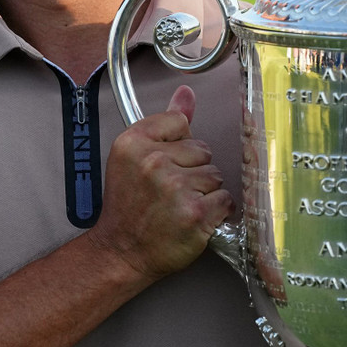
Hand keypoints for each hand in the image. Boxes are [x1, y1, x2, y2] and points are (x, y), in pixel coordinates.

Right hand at [89, 85, 232, 279]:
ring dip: (204, 192)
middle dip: (192, 170)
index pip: (181, 123)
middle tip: (168, 192)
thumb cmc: (129, 207)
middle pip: (203, 150)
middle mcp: (153, 161)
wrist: (121, 252)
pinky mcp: (196, 213)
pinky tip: (193, 218)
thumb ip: (164, 124)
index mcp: (134, 142)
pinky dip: (215, 212)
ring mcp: (176, 188)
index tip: (163, 165)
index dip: (177, 146)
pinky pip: (225, 200)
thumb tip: (186, 93)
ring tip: (178, 206)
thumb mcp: (134, 157)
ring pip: (215, 175)